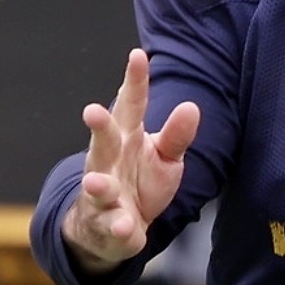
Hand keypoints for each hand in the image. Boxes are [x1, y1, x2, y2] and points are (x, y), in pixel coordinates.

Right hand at [62, 49, 199, 274]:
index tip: (138, 55)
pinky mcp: (108, 225)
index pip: (131, 106)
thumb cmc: (141, 182)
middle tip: (92, 111)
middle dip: (98, 128)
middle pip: (103, 142)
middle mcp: (109, 162)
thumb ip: (177, 135)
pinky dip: (119, 227)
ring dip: (97, 185)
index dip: (134, 81)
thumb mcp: (165, 158)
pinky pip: (113, 227)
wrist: (116, 230)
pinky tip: (126, 227)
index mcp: (126, 138)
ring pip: (98, 187)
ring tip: (96, 182)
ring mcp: (104, 195)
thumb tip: (191, 107)